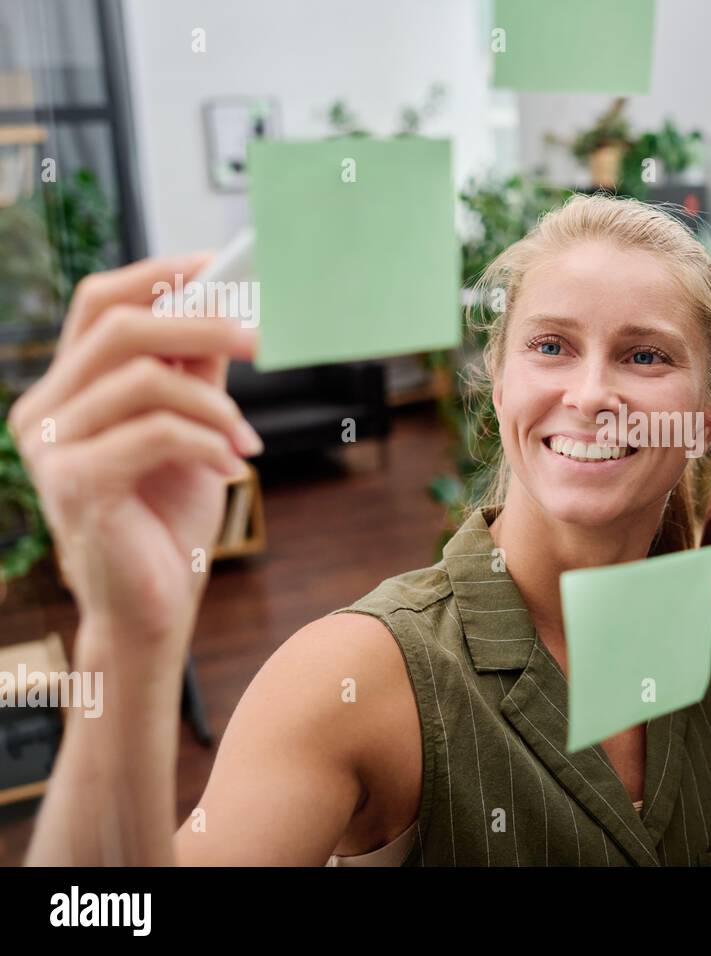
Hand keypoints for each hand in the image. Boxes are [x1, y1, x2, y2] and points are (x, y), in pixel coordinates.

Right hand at [7, 255, 260, 649]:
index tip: (221, 267)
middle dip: (200, 324)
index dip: (159, 274)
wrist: (153, 606)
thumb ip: (195, 374)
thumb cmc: (167, 517)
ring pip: (142, 380)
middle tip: (260, 339)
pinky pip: (154, 434)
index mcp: (67, 386)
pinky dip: (207, 443)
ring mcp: (51, 446)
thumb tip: (226, 310)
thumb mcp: (190, 429)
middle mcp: (45, 408)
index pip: (99, 303)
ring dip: (214, 404)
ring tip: (245, 437)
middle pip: (119, 326)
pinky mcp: (74, 484)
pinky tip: (232, 467)